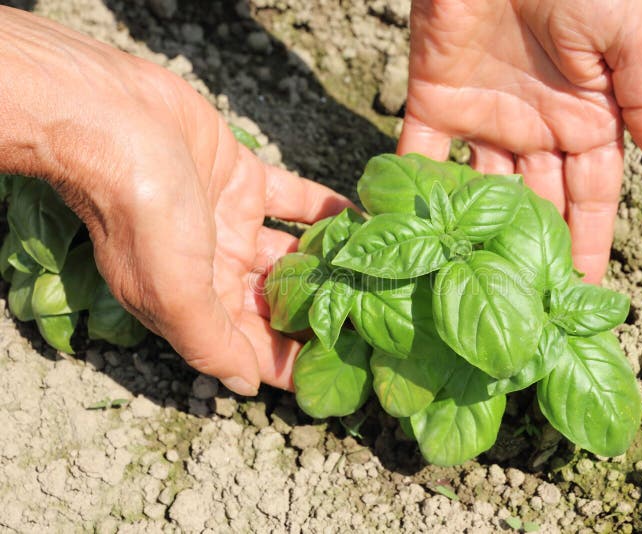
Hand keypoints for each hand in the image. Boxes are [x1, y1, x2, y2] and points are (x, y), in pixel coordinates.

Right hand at [0, 8, 351, 393]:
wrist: (113, 121)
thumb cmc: (141, 213)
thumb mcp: (173, 292)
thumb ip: (210, 342)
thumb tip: (244, 386)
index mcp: (195, 304)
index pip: (252, 347)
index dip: (290, 363)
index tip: (341, 375)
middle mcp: (216, 269)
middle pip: (278, 303)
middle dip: (321, 314)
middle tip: (377, 322)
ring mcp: (232, 223)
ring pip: (292, 253)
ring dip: (331, 263)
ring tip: (380, 273)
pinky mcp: (245, 180)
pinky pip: (296, 203)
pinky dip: (326, 212)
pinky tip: (362, 221)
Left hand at [400, 0, 641, 282]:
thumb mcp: (629, 34)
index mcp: (585, 120)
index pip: (591, 197)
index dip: (589, 244)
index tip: (585, 295)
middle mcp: (534, 129)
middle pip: (535, 206)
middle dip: (532, 254)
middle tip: (527, 307)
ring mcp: (482, 119)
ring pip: (478, 193)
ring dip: (474, 237)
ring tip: (471, 289)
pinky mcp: (433, 101)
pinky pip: (421, 155)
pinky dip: (414, 192)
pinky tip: (414, 238)